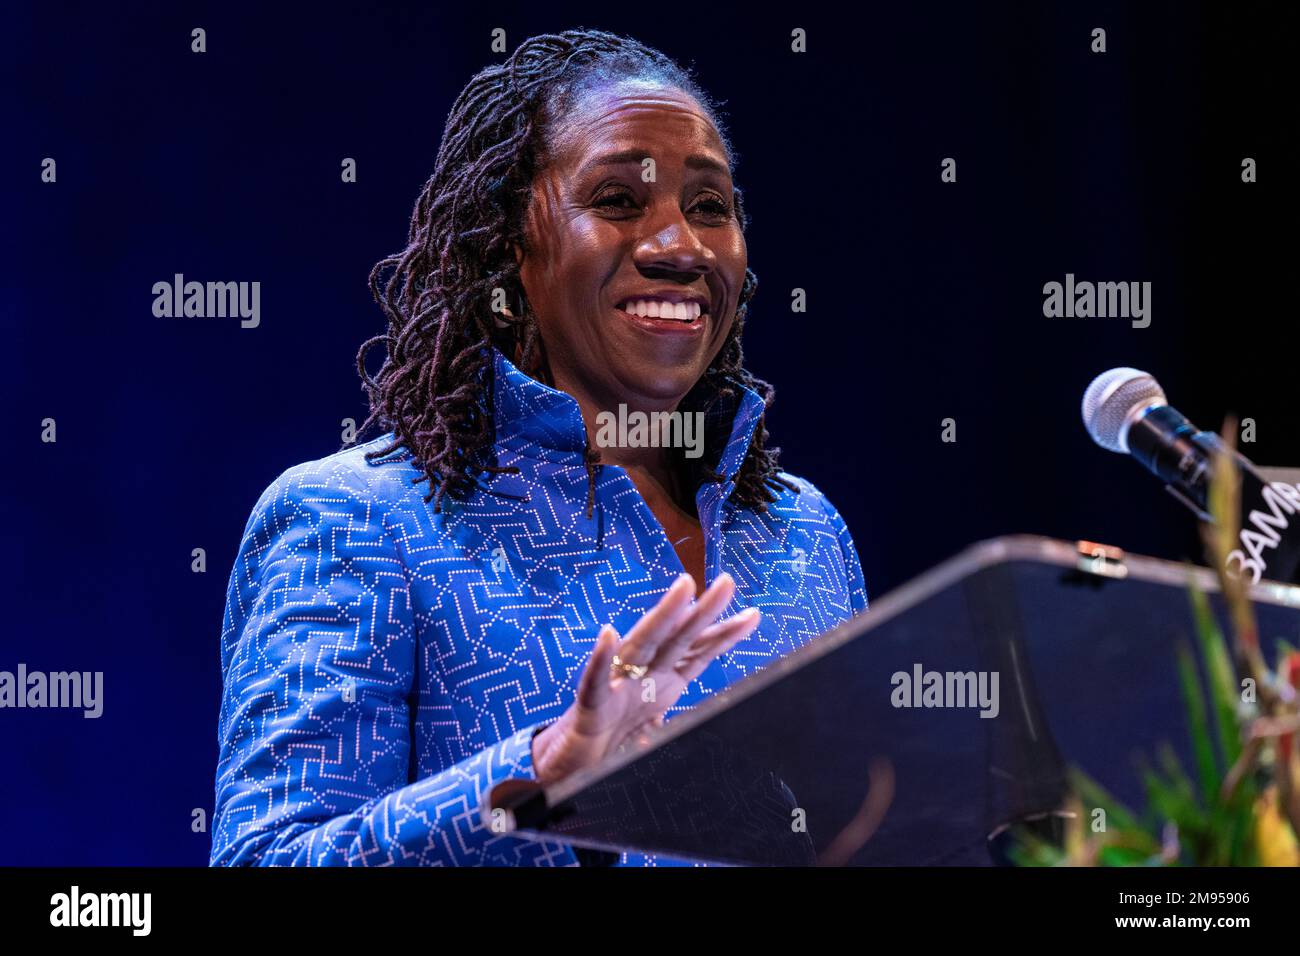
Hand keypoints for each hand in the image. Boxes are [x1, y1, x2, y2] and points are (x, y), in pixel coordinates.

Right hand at [530, 572, 759, 784]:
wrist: (565, 770)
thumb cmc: (606, 743)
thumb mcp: (649, 731)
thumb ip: (667, 720)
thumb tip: (692, 717)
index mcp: (658, 684)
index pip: (695, 654)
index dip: (723, 635)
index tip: (753, 615)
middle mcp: (639, 677)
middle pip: (675, 639)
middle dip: (703, 611)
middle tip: (728, 583)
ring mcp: (614, 688)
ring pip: (640, 645)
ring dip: (661, 616)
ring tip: (684, 587)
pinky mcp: (588, 708)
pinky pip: (593, 683)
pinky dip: (599, 660)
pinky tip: (608, 635)